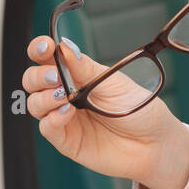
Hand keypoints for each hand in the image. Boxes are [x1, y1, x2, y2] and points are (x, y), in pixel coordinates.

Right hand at [21, 35, 188, 188]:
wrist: (155, 142)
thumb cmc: (138, 108)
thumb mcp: (113, 81)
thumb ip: (85, 67)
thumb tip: (63, 46)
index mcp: (77, 74)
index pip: (48, 58)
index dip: (40, 49)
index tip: (45, 46)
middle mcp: (66, 94)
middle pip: (33, 80)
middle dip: (37, 75)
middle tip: (54, 77)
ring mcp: (64, 117)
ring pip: (35, 104)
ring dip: (44, 97)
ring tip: (63, 96)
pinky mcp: (67, 140)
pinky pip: (47, 128)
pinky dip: (52, 119)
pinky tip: (67, 113)